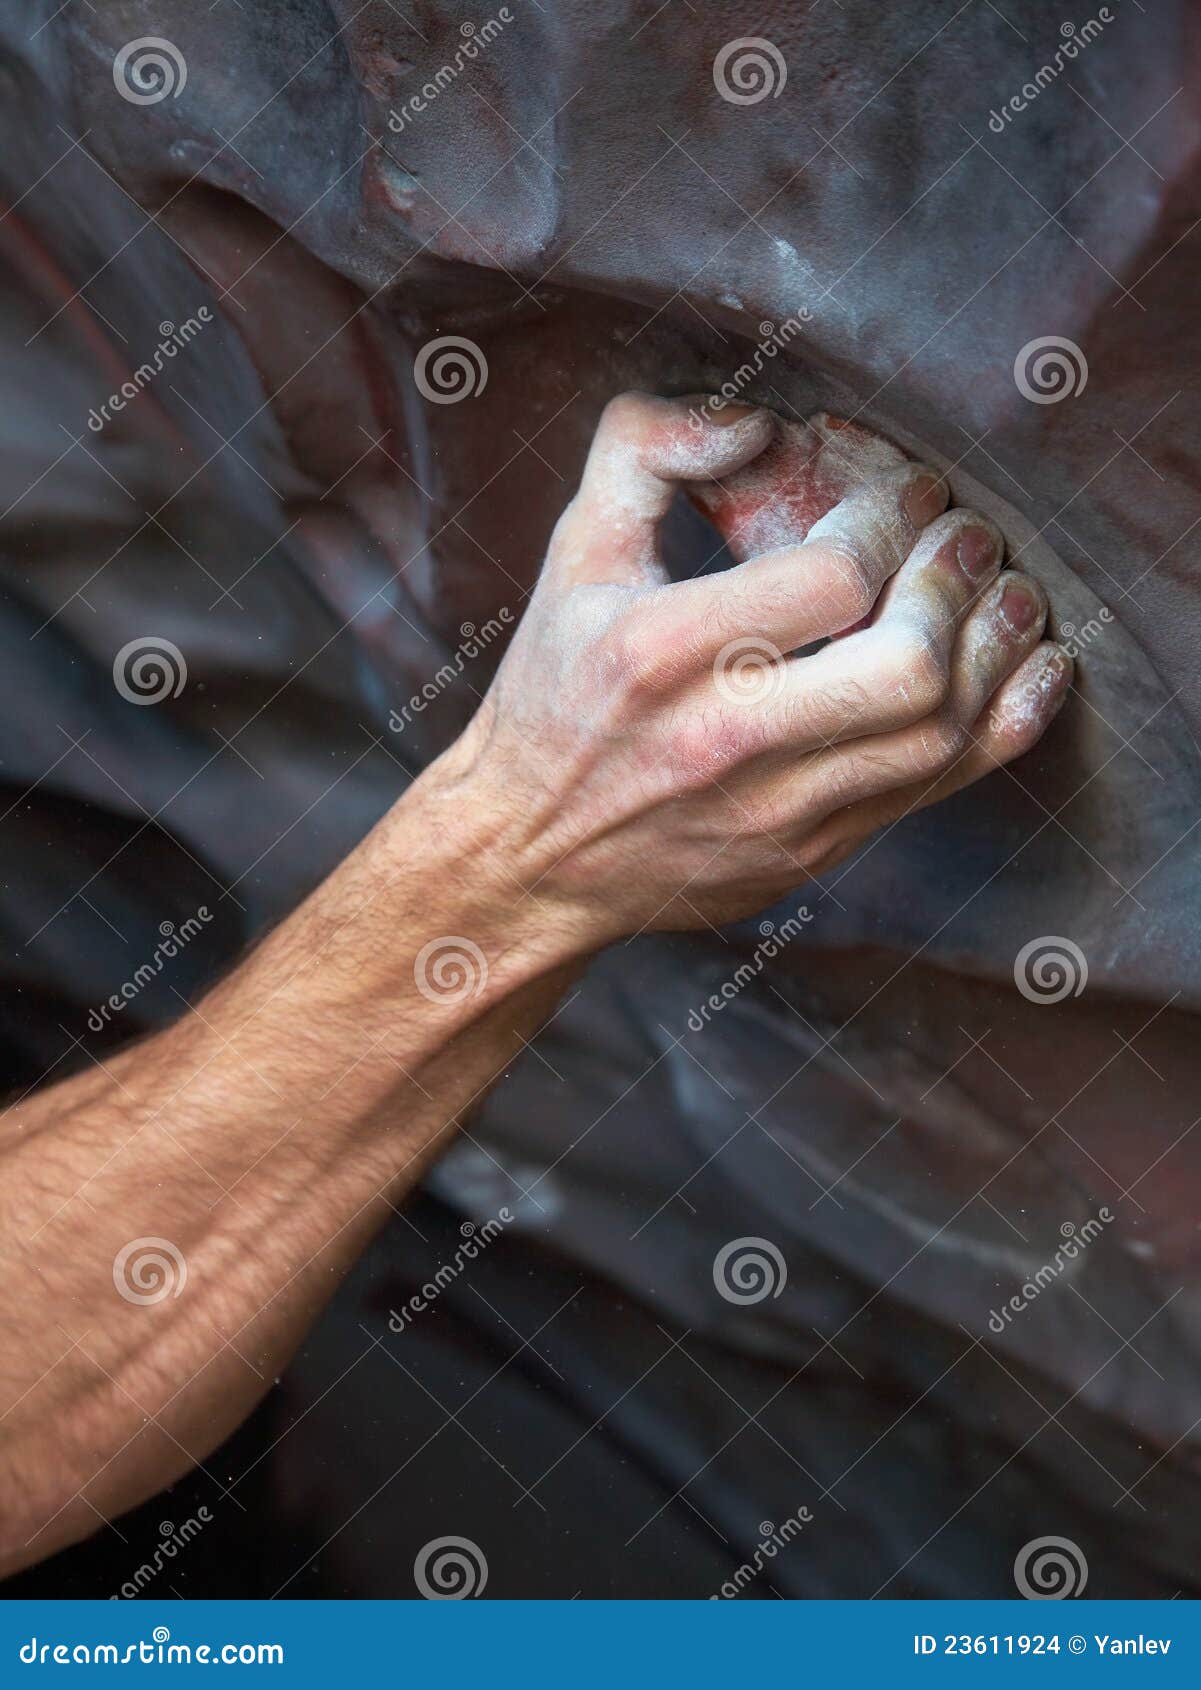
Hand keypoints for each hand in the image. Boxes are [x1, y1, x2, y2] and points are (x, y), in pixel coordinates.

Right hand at [431, 392, 1072, 943]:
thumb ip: (646, 449)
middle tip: (969, 538)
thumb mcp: (573, 552)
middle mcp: (725, 740)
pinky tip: (1031, 669)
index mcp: (659, 652)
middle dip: (960, 585)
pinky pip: (940, 789)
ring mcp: (776, 810)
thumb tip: (757, 421)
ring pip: (941, 734)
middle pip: (906, 668)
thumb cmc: (553, 693)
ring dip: (1001, 649)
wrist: (528, 856)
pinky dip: (1007, 722)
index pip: (830, 578)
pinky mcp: (811, 851)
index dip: (891, 517)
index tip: (902, 491)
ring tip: (1009, 590)